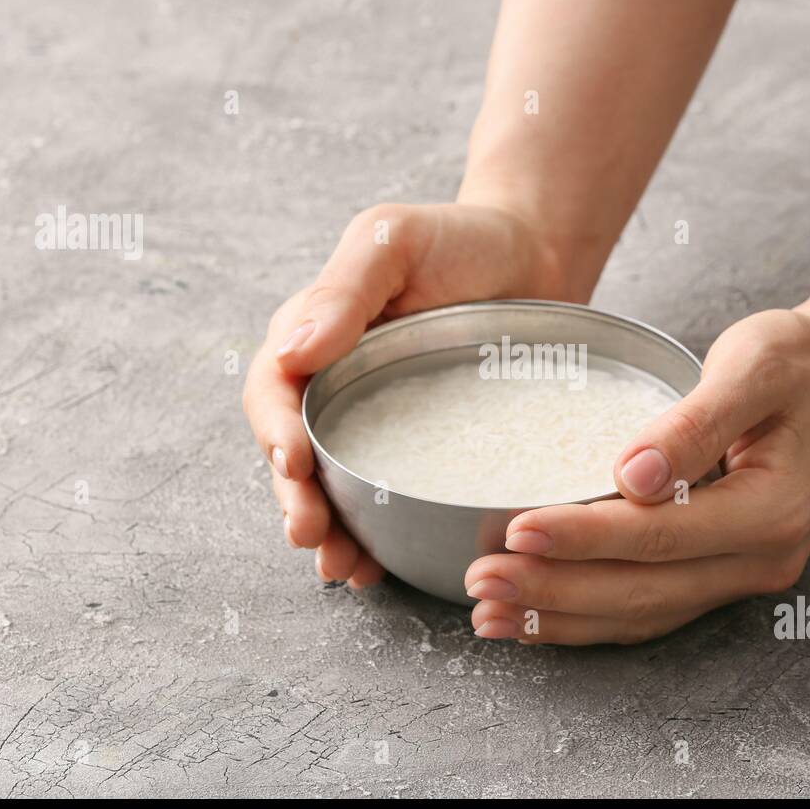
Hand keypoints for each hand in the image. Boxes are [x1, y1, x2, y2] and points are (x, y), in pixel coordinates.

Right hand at [244, 200, 578, 587]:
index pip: (274, 391)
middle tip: (309, 535)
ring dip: (330, 532)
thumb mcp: (395, 241)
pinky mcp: (421, 451)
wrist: (534, 257)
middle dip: (295, 499)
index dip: (275, 430)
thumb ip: (345, 288)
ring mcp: (377, 424)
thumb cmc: (461, 239)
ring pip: (335, 488)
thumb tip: (292, 353)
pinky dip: (378, 536)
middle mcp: (336, 386)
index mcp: (315, 335)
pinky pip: (389, 499)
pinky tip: (381, 566)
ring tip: (342, 568)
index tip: (293, 464)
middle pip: (295, 454)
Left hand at [465, 307, 809, 644]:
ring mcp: (740, 576)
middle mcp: (760, 559)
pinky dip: (586, 617)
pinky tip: (534, 613)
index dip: (584, 537)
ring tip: (489, 612)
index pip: (660, 536)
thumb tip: (632, 473)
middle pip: (641, 590)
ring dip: (560, 617)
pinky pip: (646, 610)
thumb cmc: (797, 364)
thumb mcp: (755, 366)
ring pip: (639, 614)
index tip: (516, 530)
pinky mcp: (717, 575)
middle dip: (555, 590)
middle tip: (480, 581)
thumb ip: (695, 421)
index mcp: (772, 511)